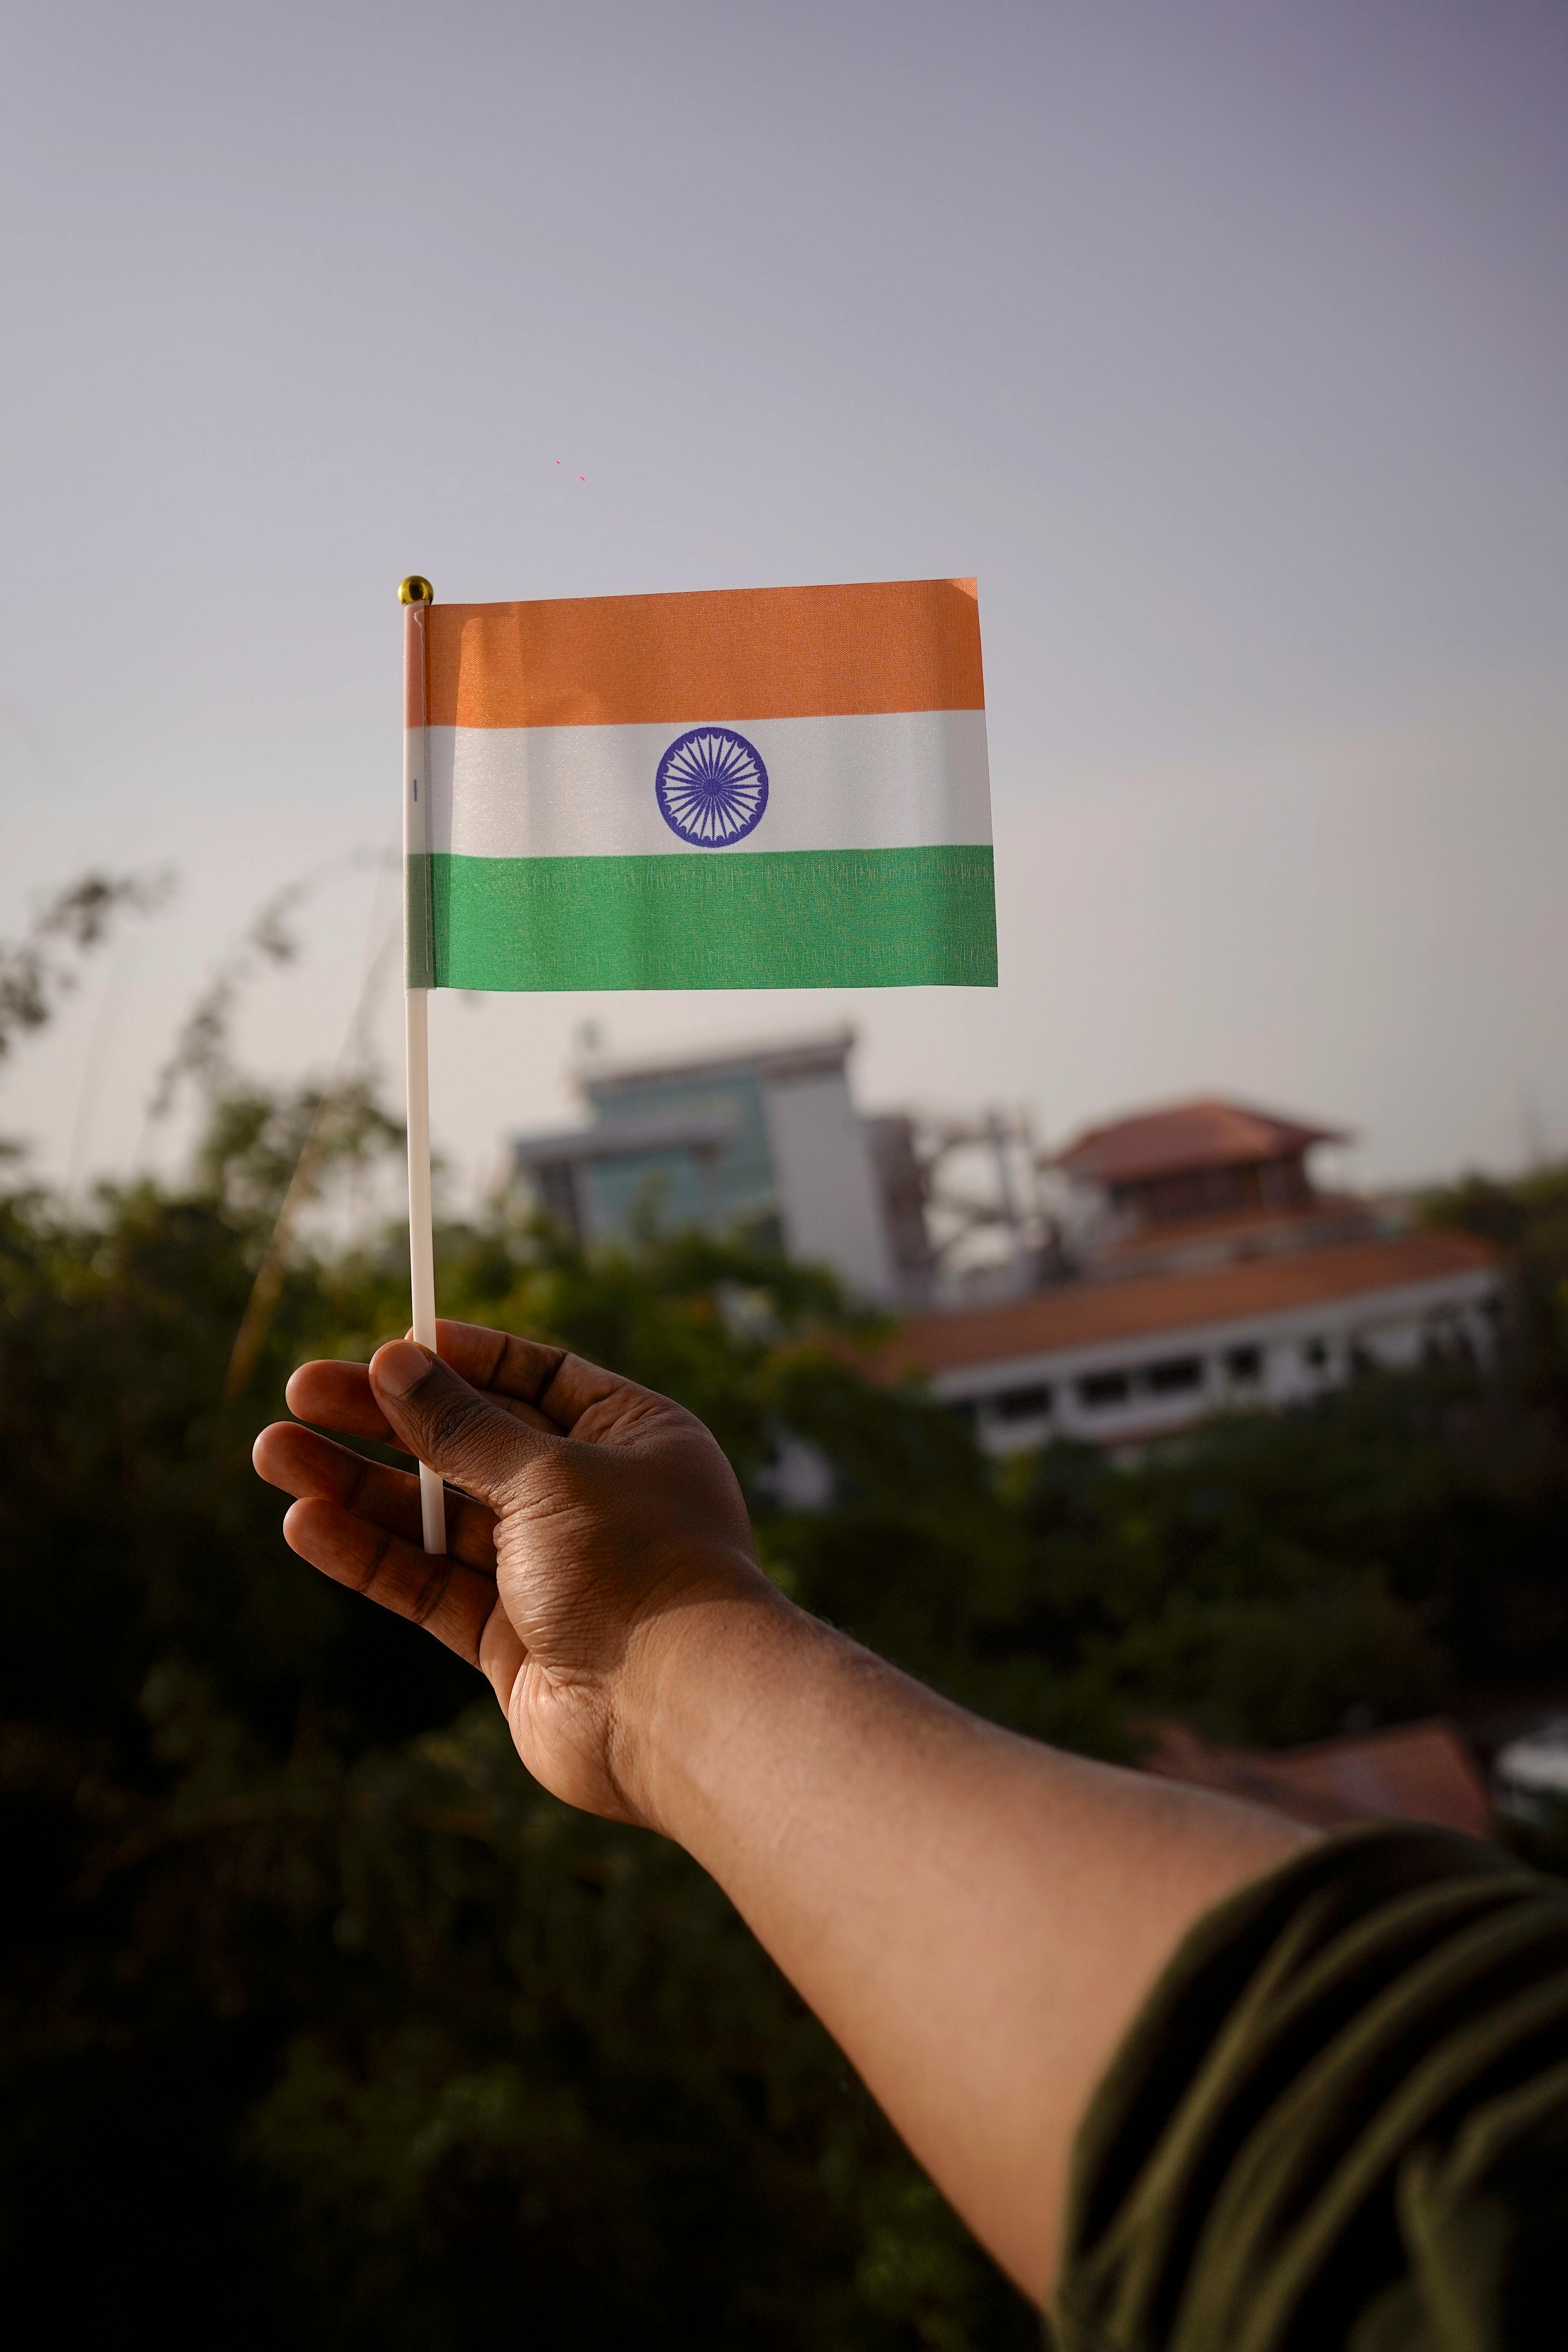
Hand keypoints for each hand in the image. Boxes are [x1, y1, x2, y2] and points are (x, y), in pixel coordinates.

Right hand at [252, 1320, 773, 1824]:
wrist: (676, 1710)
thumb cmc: (635, 1569)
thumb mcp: (548, 1474)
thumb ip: (465, 1429)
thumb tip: (397, 1363)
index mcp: (633, 1439)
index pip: (538, 1378)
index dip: (464, 1360)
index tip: (392, 1343)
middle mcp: (592, 1500)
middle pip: (471, 1446)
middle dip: (385, 1419)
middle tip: (301, 1391)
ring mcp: (548, 1574)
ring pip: (436, 1517)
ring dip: (356, 1484)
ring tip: (273, 1450)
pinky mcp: (509, 1640)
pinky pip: (428, 1584)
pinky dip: (369, 1554)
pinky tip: (305, 1522)